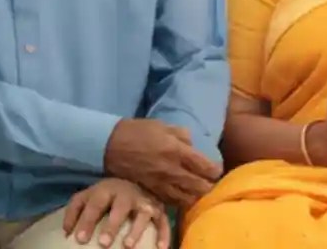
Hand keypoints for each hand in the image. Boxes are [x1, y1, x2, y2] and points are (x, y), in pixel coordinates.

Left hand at [63, 178, 167, 248]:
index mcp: (106, 190)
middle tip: (103, 243)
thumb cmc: (105, 195)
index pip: (95, 205)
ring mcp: (145, 200)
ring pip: (144, 213)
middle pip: (120, 208)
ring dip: (136, 229)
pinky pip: (163, 221)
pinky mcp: (159, 208)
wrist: (131, 180)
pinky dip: (164, 234)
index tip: (79, 239)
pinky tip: (161, 248)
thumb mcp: (86, 197)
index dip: (87, 221)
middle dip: (112, 225)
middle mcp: (127, 193)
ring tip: (128, 246)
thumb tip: (66, 232)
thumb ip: (74, 211)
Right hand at [104, 119, 221, 208]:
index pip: (205, 166)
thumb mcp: (163, 125)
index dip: (215, 170)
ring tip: (197, 189)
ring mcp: (161, 183)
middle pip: (199, 186)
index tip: (216, 169)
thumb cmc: (138, 131)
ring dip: (195, 195)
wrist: (110, 145)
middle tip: (210, 180)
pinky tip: (182, 195)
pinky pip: (170, 201)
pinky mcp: (151, 190)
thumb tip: (193, 144)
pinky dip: (180, 200)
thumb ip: (182, 135)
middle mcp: (171, 170)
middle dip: (209, 185)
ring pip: (186, 198)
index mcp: (177, 151)